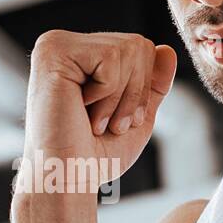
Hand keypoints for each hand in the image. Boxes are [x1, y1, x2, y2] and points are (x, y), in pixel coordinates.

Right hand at [21, 31, 178, 190]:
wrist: (67, 179)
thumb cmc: (93, 156)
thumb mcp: (134, 115)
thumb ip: (151, 84)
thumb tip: (168, 50)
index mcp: (79, 55)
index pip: (139, 47)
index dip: (142, 87)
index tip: (118, 121)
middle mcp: (64, 43)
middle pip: (138, 44)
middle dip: (134, 92)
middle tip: (108, 124)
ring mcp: (56, 45)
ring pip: (128, 49)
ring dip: (119, 97)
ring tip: (94, 120)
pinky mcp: (54, 53)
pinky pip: (111, 58)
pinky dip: (107, 94)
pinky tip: (80, 109)